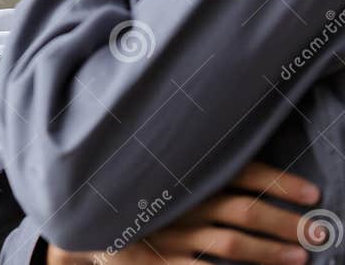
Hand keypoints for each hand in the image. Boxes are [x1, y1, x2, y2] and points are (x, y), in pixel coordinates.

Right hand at [47, 161, 323, 264]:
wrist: (80, 219)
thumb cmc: (125, 186)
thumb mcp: (153, 164)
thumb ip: (188, 159)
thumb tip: (235, 143)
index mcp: (184, 173)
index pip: (240, 172)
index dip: (278, 183)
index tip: (312, 194)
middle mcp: (182, 202)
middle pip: (244, 211)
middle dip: (286, 222)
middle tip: (317, 231)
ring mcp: (173, 234)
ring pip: (232, 245)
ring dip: (270, 252)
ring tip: (300, 257)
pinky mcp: (162, 262)